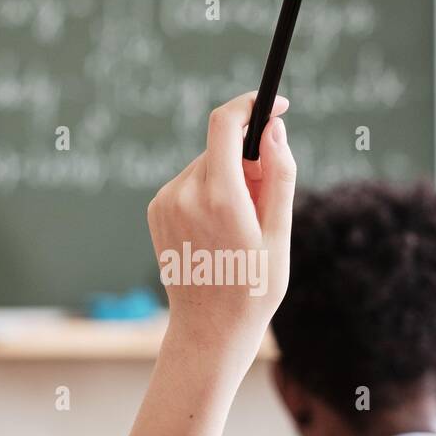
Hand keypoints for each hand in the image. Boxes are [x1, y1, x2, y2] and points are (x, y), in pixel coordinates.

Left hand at [147, 92, 295, 370]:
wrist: (208, 331)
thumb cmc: (252, 289)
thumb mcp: (279, 233)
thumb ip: (278, 174)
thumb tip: (274, 128)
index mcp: (218, 197)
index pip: (226, 122)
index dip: (253, 104)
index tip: (276, 104)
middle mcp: (183, 193)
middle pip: (220, 146)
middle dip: (249, 158)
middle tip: (267, 199)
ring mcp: (164, 202)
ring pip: (207, 164)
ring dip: (231, 178)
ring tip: (242, 227)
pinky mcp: (156, 210)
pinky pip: (190, 183)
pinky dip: (211, 192)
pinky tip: (219, 231)